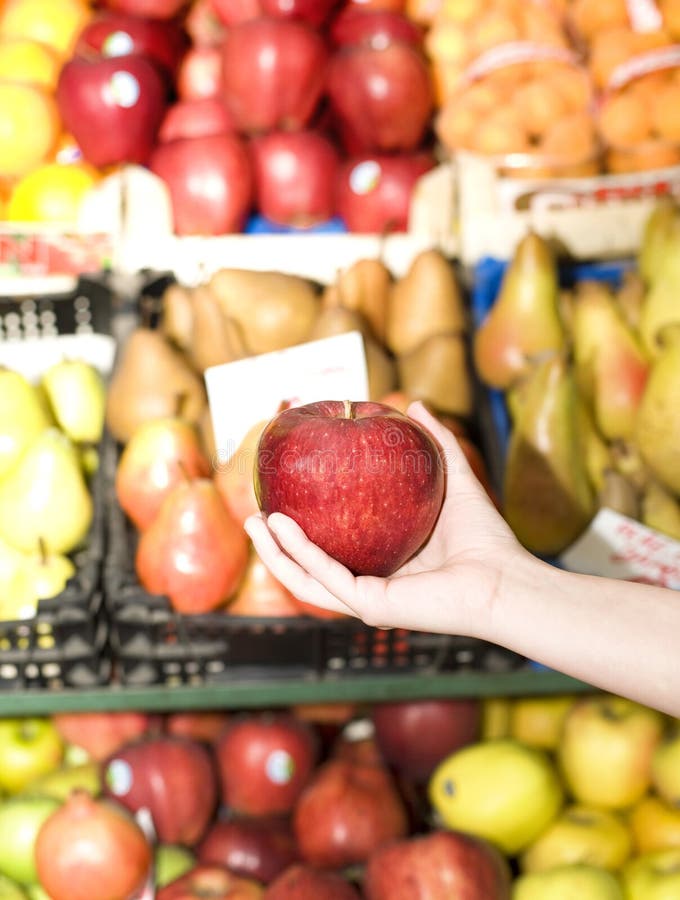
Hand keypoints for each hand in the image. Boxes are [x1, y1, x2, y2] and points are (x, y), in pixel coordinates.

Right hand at [244, 402, 523, 635]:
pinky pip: (327, 577)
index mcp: (382, 562)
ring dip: (275, 553)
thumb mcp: (454, 480)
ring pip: (306, 579)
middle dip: (275, 546)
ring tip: (253, 520)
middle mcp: (369, 584)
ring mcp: (367, 599)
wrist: (506, 580)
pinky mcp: (371, 605)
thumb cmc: (486, 540)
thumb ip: (437, 444)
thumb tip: (415, 404)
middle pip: (308, 567)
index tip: (281, 494)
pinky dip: (300, 553)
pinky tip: (280, 527)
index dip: (301, 528)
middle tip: (253, 512)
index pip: (332, 546)